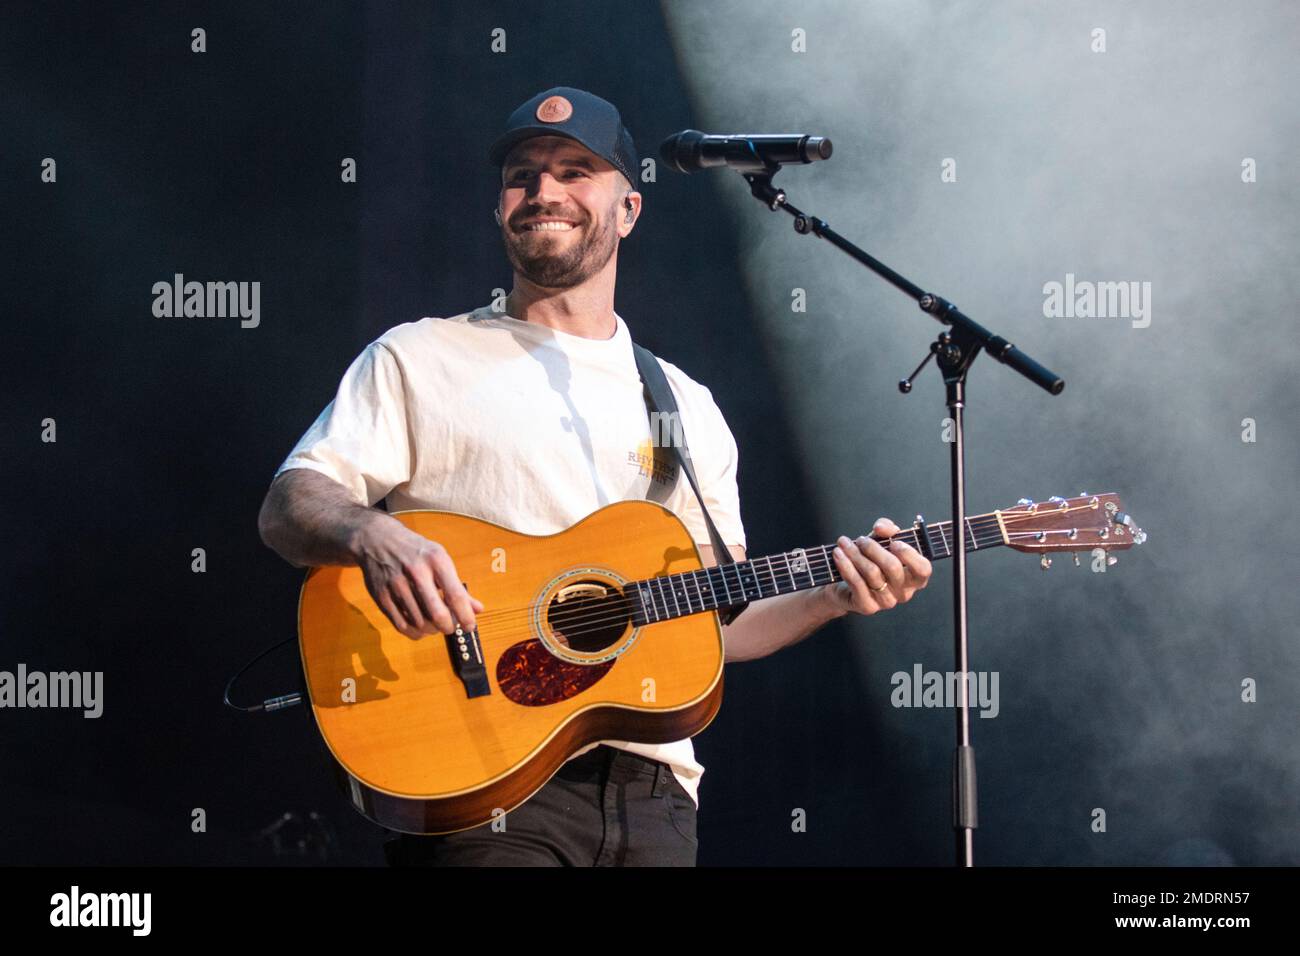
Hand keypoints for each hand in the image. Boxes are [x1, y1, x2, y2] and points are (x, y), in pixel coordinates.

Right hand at [351, 518, 483, 638]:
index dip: (466, 616)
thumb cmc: (416, 551)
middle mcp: (416, 572)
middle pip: (437, 614)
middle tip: (451, 627)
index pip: (455, 595)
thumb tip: (478, 610)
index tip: (470, 626)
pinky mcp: (381, 596)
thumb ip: (458, 587)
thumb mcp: (440, 560)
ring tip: (436, 625)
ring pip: (419, 623)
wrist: (377, 539)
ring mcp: (396, 585)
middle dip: (448, 627)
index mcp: (436, 561)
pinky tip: (421, 628)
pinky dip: (415, 633)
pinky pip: (401, 625)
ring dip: (432, 630)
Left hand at [823, 518, 931, 616]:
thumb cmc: (870, 560)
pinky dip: (845, 565)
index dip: (909, 554)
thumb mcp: (881, 541)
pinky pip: (857, 583)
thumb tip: (882, 528)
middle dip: (873, 548)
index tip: (894, 542)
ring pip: (872, 573)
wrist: (844, 585)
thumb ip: (887, 529)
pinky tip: (838, 554)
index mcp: (914, 578)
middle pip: (893, 567)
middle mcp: (904, 592)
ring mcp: (887, 601)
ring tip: (844, 543)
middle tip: (860, 540)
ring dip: (855, 554)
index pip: (923, 569)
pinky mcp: (867, 606)